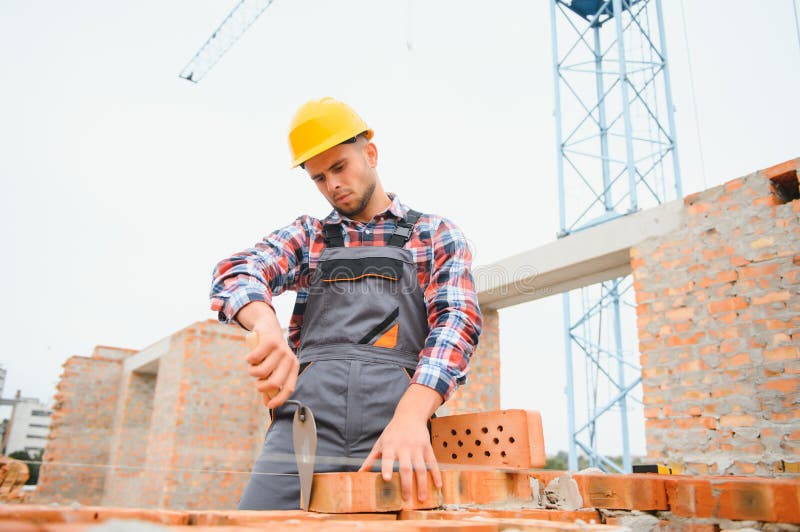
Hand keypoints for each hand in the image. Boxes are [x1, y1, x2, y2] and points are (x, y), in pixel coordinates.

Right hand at [239, 302, 298, 408]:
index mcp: (293, 367)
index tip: (269, 405)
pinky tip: (252, 355)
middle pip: (274, 383)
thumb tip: (268, 403)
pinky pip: (253, 359)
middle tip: (257, 383)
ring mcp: (281, 350)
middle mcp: (289, 359)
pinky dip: (249, 360)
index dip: (279, 399)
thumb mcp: (273, 368)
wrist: (267, 327)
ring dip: (252, 371)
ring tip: (254, 365)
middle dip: (262, 387)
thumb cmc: (270, 353)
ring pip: (261, 372)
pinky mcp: (270, 342)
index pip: (289, 388)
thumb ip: (271, 385)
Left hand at [359, 384, 442, 501]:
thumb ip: (371, 458)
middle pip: (406, 467)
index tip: (387, 479)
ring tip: (422, 498)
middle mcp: (404, 447)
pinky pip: (433, 462)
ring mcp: (417, 447)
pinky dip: (436, 474)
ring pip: (421, 468)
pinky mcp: (427, 447)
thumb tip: (359, 473)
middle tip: (406, 499)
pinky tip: (438, 485)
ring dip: (422, 484)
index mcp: (390, 446)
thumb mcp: (380, 443)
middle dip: (407, 484)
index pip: (388, 458)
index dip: (387, 468)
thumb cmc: (392, 432)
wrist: (410, 415)